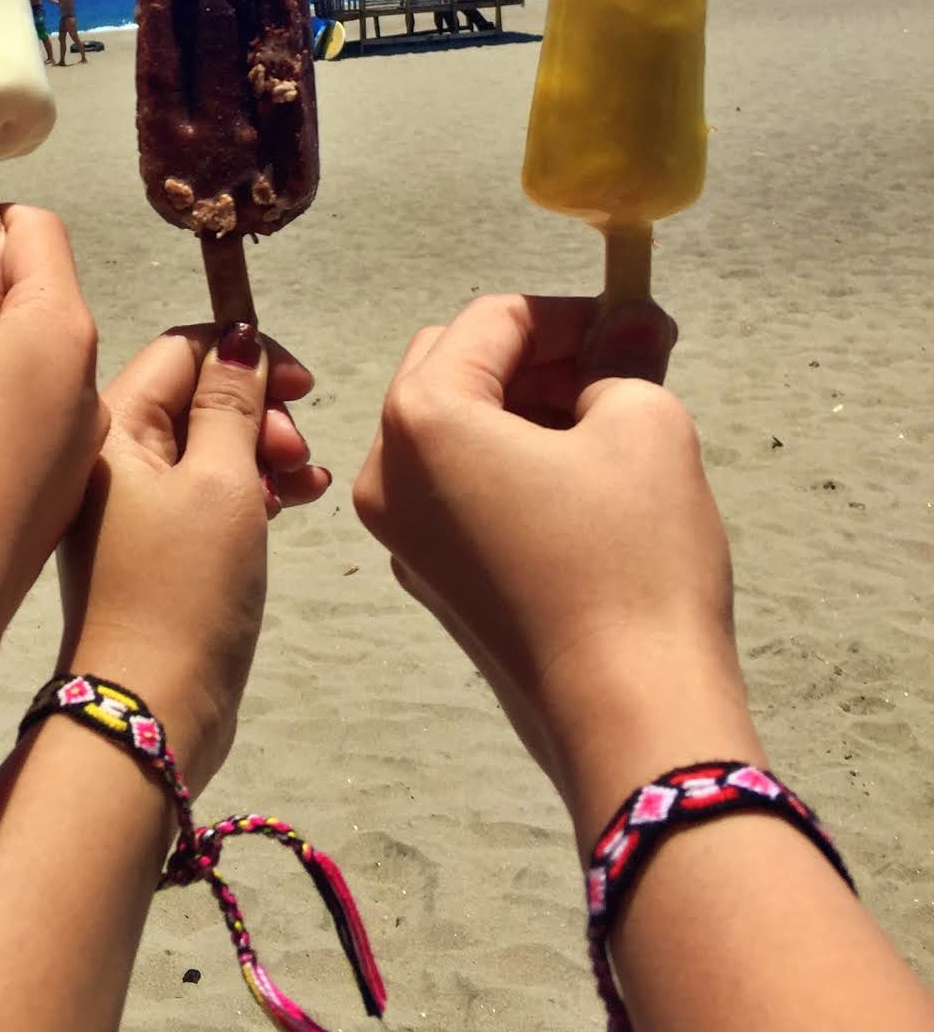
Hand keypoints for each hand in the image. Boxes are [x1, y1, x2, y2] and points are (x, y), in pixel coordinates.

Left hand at [55, 323, 332, 791]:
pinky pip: (207, 493)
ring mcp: (132, 508)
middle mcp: (114, 459)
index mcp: (115, 428)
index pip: (182, 351)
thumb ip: (233, 404)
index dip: (246, 356)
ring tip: (307, 482)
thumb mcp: (222, 483)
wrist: (149, 711)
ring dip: (264, 450)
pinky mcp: (155, 550)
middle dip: (259, 409)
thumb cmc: (184, 589)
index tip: (303, 386)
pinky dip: (252, 489)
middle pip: (196, 396)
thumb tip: (239, 337)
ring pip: (209, 446)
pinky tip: (296, 501)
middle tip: (299, 450)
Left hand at [353, 296, 755, 835]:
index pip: (493, 320)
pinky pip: (459, 489)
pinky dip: (511, 465)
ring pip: (454, 430)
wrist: (630, 719)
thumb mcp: (645, 426)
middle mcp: (386, 471)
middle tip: (622, 367)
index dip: (572, 313)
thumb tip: (628, 325)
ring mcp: (400, 534)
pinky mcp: (432, 581)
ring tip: (610, 421)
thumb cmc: (634, 559)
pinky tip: (581, 482)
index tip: (639, 325)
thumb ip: (623, 360)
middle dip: (539, 356)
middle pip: (455, 366)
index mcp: (421, 417)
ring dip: (525, 408)